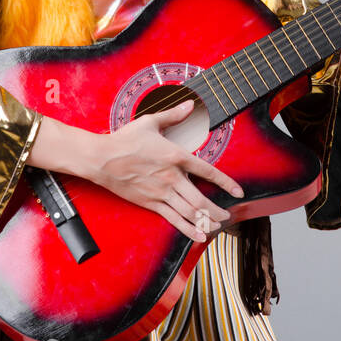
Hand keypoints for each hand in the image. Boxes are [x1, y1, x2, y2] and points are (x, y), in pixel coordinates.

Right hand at [92, 100, 243, 242]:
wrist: (101, 158)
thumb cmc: (125, 139)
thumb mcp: (151, 122)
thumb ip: (174, 115)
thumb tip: (191, 104)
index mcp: (176, 156)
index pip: (208, 171)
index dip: (226, 183)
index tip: (238, 191)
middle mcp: (172, 177)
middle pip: (201, 200)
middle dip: (218, 211)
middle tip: (227, 215)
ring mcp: (161, 193)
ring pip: (190, 212)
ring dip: (207, 221)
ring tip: (217, 225)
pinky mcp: (150, 203)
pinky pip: (174, 219)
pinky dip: (189, 229)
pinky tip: (200, 236)